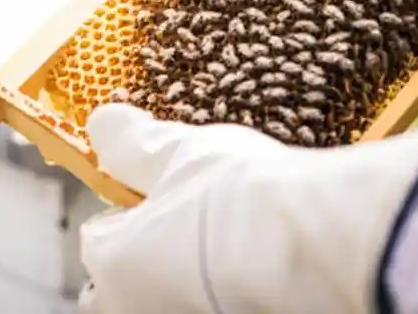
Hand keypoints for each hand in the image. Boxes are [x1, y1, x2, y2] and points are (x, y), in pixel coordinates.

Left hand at [77, 104, 417, 313]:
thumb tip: (101, 122)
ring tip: (234, 248)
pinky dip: (231, 294)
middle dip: (151, 259)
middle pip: (124, 287)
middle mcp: (135, 310)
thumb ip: (134, 142)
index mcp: (112, 264)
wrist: (318, 246)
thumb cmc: (242, 199)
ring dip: (189, 281)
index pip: (100, 236)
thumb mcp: (181, 151)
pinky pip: (214, 305)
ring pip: (169, 301)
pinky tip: (262, 273)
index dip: (132, 210)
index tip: (163, 194)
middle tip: (196, 227)